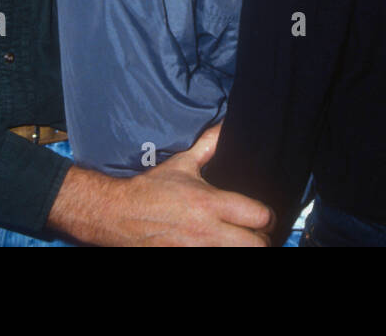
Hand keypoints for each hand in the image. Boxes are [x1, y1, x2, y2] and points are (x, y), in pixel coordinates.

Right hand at [48, 124, 273, 245]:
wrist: (118, 215)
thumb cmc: (151, 189)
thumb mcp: (181, 164)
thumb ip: (208, 145)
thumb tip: (225, 125)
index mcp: (210, 202)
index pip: (259, 215)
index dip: (268, 216)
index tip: (264, 215)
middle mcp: (207, 231)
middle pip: (257, 245)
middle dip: (262, 239)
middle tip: (257, 233)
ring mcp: (196, 251)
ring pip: (238, 256)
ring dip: (241, 248)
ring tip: (239, 241)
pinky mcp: (185, 260)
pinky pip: (214, 261)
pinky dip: (221, 254)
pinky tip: (220, 246)